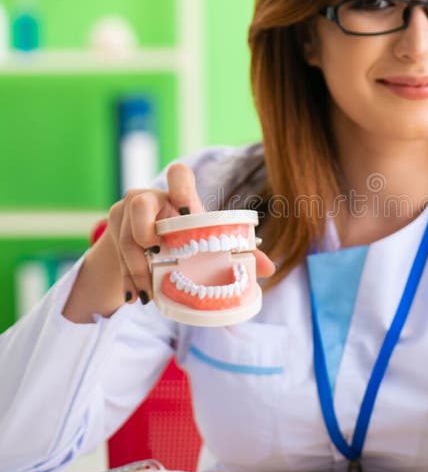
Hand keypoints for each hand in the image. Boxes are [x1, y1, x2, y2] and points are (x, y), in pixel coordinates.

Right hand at [108, 163, 274, 303]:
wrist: (147, 242)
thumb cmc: (186, 235)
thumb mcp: (206, 238)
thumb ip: (238, 250)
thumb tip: (269, 269)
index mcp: (178, 194)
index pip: (178, 174)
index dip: (182, 188)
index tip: (189, 214)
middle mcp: (150, 198)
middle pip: (139, 203)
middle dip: (144, 229)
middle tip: (156, 251)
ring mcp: (126, 212)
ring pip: (126, 237)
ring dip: (137, 268)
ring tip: (149, 295)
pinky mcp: (113, 230)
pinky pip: (116, 255)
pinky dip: (127, 279)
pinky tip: (136, 297)